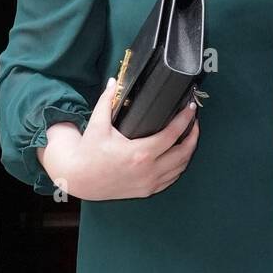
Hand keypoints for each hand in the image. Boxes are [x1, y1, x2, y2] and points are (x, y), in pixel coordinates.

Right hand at [37, 77, 199, 200]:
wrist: (78, 179)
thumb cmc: (88, 151)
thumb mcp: (97, 124)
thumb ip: (107, 101)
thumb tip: (115, 81)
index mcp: (139, 153)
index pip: (172, 135)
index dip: (185, 120)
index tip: (191, 109)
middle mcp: (148, 170)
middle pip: (183, 153)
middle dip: (193, 135)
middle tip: (194, 121)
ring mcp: (149, 183)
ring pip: (180, 168)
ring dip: (188, 151)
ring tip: (190, 136)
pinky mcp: (146, 191)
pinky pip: (171, 180)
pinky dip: (179, 167)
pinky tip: (179, 155)